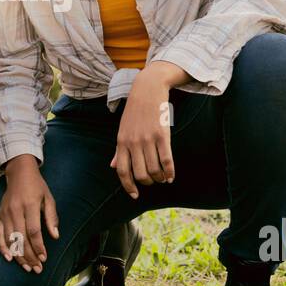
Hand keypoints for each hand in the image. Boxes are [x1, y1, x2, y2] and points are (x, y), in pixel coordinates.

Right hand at [0, 155, 58, 271]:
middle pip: (21, 238)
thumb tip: (55, 236)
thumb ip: (52, 217)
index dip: (39, 247)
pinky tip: (9, 258)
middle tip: (37, 269)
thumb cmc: (37, 186)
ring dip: (19, 256)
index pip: (34, 231)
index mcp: (30, 204)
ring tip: (27, 268)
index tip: (44, 258)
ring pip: (10, 239)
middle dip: (30, 256)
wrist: (19, 172)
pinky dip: (2, 247)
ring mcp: (5, 213)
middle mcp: (15, 209)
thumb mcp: (49, 198)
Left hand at [109, 62, 186, 197]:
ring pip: (154, 169)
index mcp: (122, 142)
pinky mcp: (162, 135)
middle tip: (153, 181)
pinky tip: (171, 176)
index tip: (135, 195)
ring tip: (162, 178)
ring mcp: (147, 139)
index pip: (122, 172)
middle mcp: (133, 143)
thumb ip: (119, 150)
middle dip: (148, 182)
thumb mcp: (123, 130)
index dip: (128, 187)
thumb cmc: (135, 112)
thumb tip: (114, 167)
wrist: (147, 90)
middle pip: (140, 173)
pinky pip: (166, 160)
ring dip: (159, 178)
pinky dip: (169, 172)